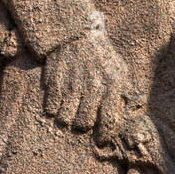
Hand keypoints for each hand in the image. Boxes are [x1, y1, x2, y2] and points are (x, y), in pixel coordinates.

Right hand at [42, 23, 131, 145]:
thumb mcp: (120, 70)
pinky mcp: (55, 81)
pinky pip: (51, 109)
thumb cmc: (102, 56)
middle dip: (83, 125)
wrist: (76, 34)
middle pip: (83, 124)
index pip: (108, 120)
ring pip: (65, 119)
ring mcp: (72, 84)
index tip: (100, 140)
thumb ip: (123, 94)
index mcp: (111, 84)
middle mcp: (92, 86)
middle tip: (82, 119)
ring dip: (67, 119)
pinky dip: (54, 109)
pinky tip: (60, 101)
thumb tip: (122, 118)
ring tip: (70, 111)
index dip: (104, 135)